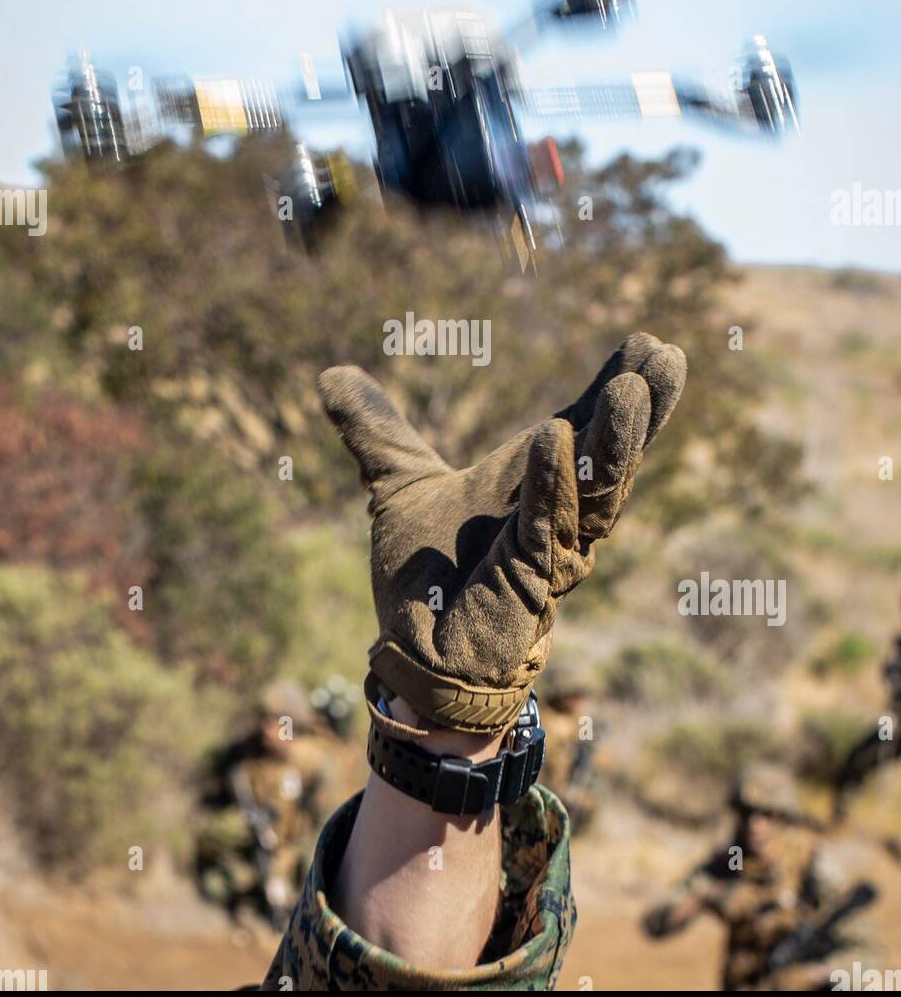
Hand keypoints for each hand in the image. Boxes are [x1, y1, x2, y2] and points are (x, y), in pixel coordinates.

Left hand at [319, 331, 685, 732]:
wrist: (412, 655)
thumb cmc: (425, 578)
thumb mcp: (397, 487)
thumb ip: (376, 433)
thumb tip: (331, 375)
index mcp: (540, 488)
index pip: (589, 428)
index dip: (618, 386)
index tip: (648, 341)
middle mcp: (560, 517)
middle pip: (614, 459)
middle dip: (641, 412)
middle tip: (666, 358)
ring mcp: (550, 553)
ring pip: (598, 495)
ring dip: (615, 442)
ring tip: (632, 389)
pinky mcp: (526, 584)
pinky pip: (545, 530)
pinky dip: (552, 486)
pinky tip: (558, 433)